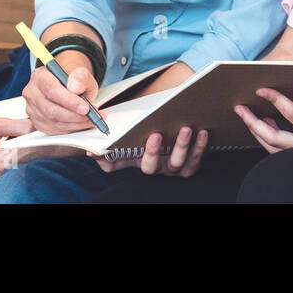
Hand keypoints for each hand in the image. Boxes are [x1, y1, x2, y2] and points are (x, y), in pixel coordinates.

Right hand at [22, 57, 103, 134]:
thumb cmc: (73, 80)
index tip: (85, 107)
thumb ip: (81, 76)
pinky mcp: (38, 122)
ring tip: (91, 119)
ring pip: (53, 122)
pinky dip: (71, 129)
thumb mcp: (83, 73)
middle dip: (74, 115)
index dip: (69, 101)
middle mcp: (32, 93)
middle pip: (51, 110)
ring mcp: (33, 109)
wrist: (70, 85)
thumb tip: (76, 87)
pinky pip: (54, 130)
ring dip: (75, 124)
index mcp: (40, 76)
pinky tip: (81, 124)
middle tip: (91, 115)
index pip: (51, 90)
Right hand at [94, 126, 209, 176]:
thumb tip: (90, 152)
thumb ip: (110, 147)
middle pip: (152, 167)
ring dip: (183, 147)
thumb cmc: (150, 134)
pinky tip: (203, 132)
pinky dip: (201, 146)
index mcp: (135, 161)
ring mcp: (174, 166)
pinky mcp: (192, 161)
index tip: (114, 143)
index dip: (116, 158)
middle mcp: (155, 167)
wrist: (176, 125)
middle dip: (153, 152)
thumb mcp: (130, 140)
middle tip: (155, 134)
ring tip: (186, 128)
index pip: (120, 165)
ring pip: (178, 163)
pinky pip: (197, 159)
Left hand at [234, 81, 292, 152]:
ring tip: (248, 117)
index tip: (262, 89)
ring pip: (275, 150)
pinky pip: (283, 152)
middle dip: (254, 123)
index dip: (276, 100)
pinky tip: (266, 127)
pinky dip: (270, 140)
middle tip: (239, 109)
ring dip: (259, 133)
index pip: (292, 115)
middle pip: (275, 139)